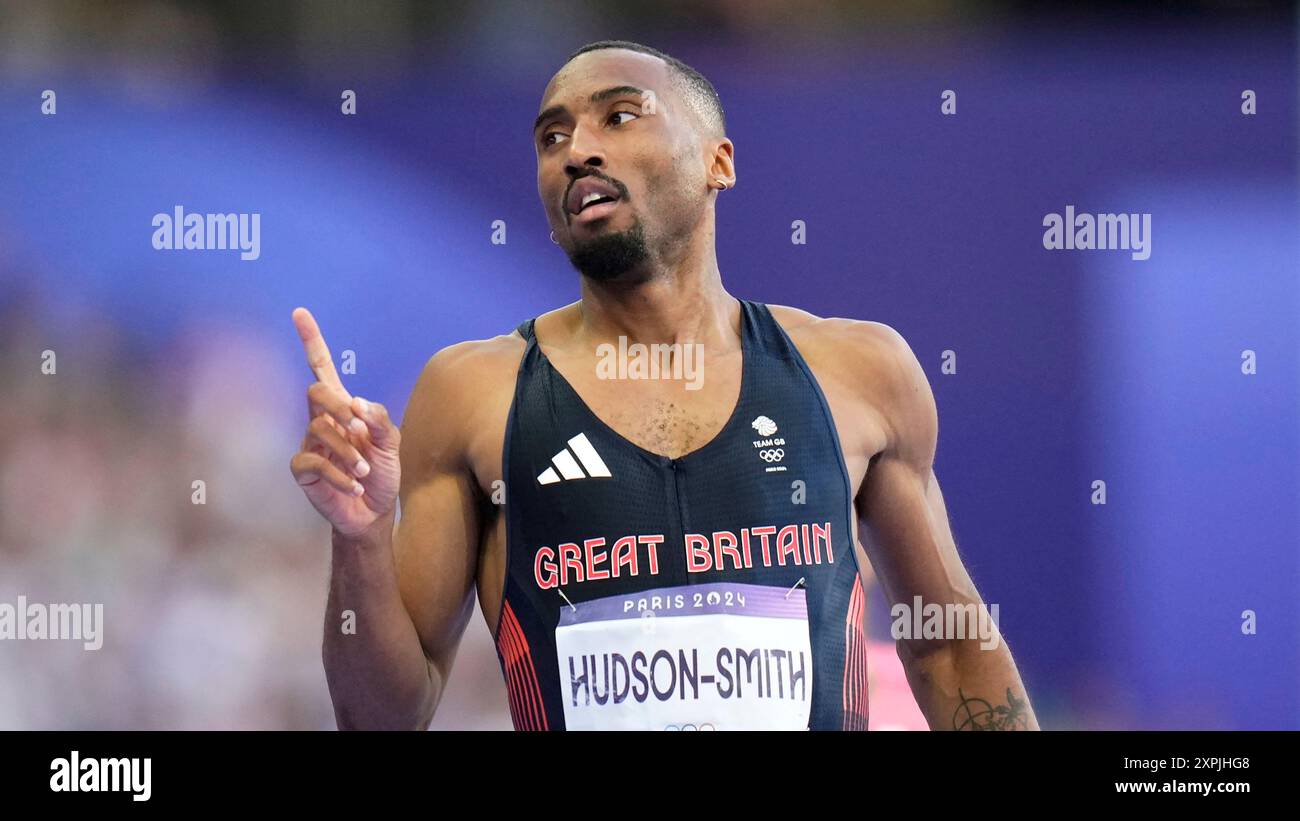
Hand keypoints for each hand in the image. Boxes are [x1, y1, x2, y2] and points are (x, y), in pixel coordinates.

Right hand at [288, 307, 400, 537]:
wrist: (373, 512)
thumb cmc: (381, 474)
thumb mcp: (392, 445)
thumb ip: (380, 420)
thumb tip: (357, 402)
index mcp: (343, 408)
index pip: (322, 368)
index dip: (311, 341)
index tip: (300, 313)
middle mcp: (322, 420)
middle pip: (316, 391)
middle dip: (339, 406)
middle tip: (360, 430)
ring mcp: (310, 443)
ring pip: (317, 428)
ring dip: (347, 450)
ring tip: (364, 471)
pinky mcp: (303, 470)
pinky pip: (311, 461)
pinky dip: (337, 474)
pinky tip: (353, 485)